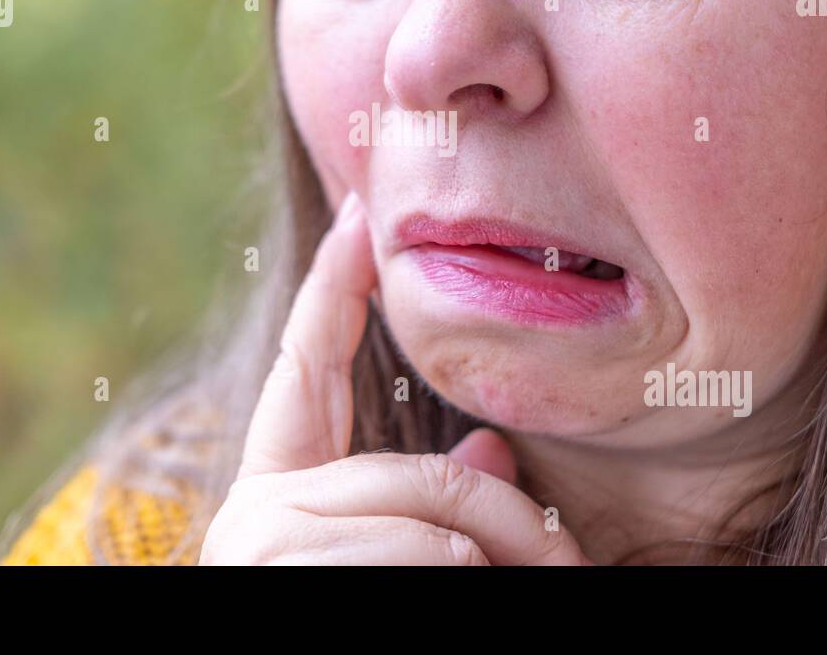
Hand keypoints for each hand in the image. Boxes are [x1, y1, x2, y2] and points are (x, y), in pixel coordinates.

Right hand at [199, 191, 593, 564]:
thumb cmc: (386, 628)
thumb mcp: (418, 562)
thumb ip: (435, 499)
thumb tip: (489, 448)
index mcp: (279, 499)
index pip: (304, 369)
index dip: (332, 289)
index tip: (356, 213)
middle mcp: (255, 511)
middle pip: (416, 471)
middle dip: (506, 519)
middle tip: (571, 560)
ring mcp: (258, 537)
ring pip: (426, 507)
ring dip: (494, 562)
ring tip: (532, 588)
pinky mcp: (273, 558)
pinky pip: (421, 548)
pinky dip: (463, 578)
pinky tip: (467, 593)